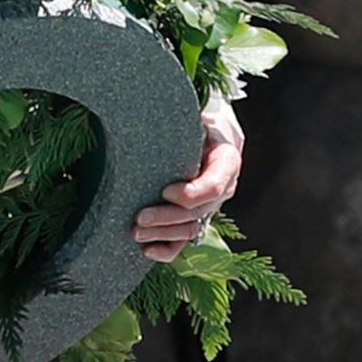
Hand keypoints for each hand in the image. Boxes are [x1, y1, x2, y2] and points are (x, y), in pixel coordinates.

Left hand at [133, 105, 243, 262]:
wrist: (209, 134)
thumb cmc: (198, 121)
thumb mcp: (197, 115)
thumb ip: (188, 120)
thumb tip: (151, 111)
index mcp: (226, 162)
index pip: (214, 184)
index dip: (191, 193)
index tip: (165, 191)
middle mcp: (222, 189)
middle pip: (197, 212)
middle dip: (166, 217)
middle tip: (138, 218)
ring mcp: (209, 208)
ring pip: (190, 229)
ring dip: (162, 234)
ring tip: (135, 232)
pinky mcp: (195, 219)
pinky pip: (185, 241)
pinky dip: (167, 250)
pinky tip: (147, 251)